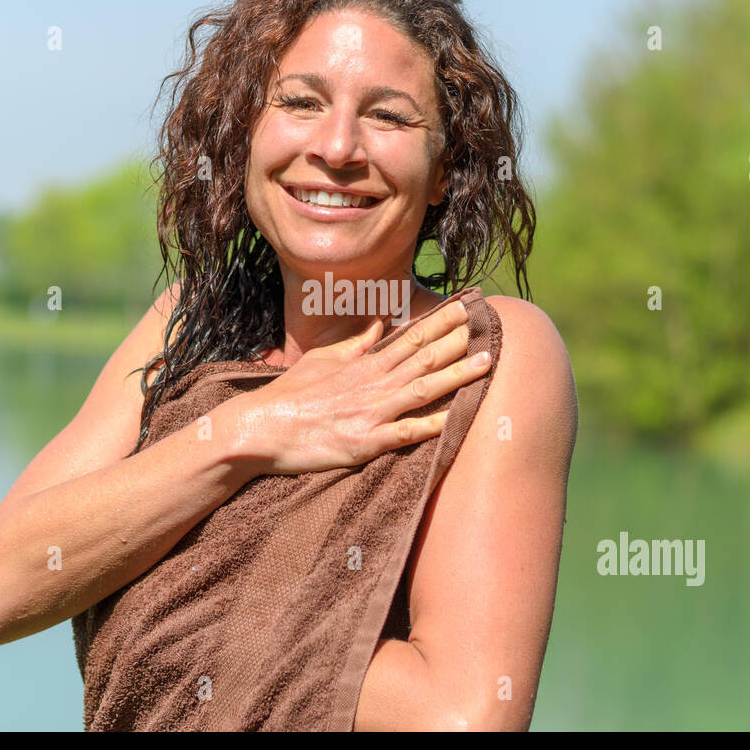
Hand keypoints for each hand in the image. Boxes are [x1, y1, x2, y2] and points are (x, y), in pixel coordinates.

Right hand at [226, 300, 490, 474]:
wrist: (262, 428)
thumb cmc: (291, 395)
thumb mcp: (322, 359)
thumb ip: (355, 343)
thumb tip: (379, 324)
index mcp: (364, 364)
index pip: (410, 338)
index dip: (441, 323)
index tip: (466, 307)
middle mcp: (374, 384)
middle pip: (424, 358)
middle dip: (458, 340)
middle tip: (487, 322)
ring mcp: (372, 412)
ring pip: (424, 389)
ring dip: (457, 375)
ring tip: (487, 361)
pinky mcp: (366, 442)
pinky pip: (406, 433)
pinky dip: (433, 425)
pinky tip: (458, 417)